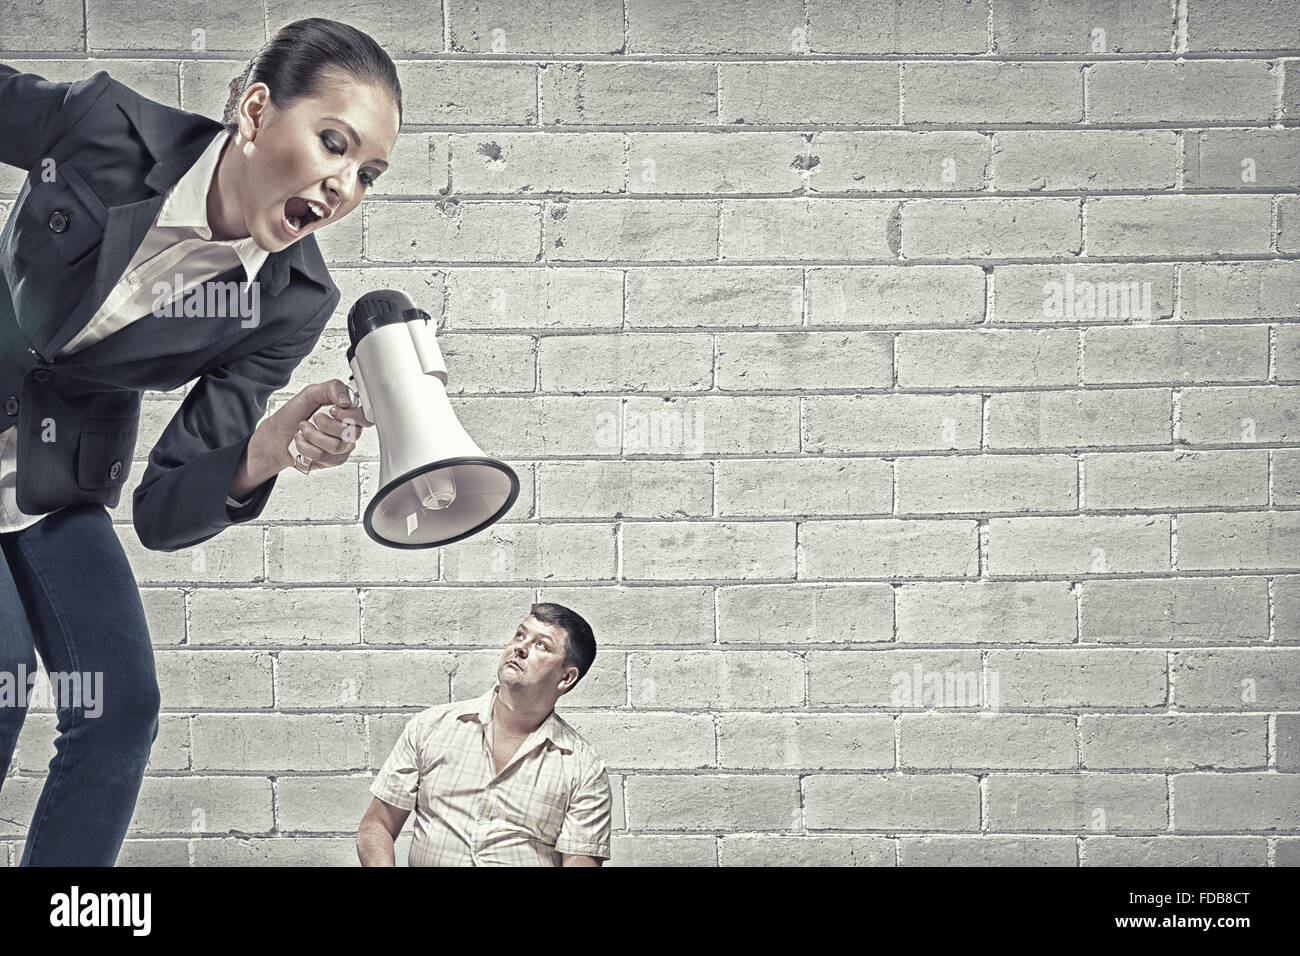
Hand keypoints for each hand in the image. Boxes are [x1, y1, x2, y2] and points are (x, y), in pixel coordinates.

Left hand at [259, 379, 374, 475]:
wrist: (276, 435)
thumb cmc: (293, 415)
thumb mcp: (310, 393)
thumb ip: (331, 388)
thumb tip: (346, 400)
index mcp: (348, 413)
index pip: (365, 417)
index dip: (351, 416)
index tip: (334, 410)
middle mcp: (348, 431)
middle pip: (350, 433)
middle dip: (325, 424)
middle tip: (314, 418)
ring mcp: (342, 447)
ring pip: (336, 446)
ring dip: (313, 436)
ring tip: (304, 429)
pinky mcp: (332, 461)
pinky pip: (324, 456)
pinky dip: (307, 447)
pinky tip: (303, 442)